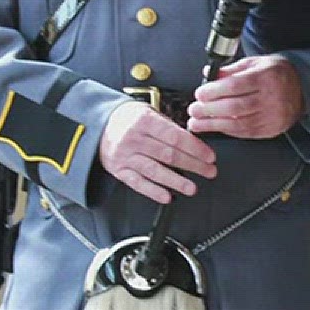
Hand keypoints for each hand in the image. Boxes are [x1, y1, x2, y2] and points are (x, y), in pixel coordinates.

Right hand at [99, 100, 216, 203]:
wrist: (100, 125)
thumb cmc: (129, 119)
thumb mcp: (148, 112)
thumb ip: (169, 126)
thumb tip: (194, 141)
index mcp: (144, 121)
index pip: (175, 137)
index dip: (195, 148)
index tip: (209, 156)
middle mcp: (134, 139)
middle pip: (168, 155)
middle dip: (193, 165)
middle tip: (209, 171)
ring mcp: (125, 156)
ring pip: (154, 171)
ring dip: (176, 181)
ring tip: (192, 188)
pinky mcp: (119, 170)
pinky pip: (138, 183)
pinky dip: (153, 191)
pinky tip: (167, 197)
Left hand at [188, 55, 304, 138]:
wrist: (302, 88)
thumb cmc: (276, 73)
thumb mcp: (255, 63)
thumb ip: (232, 70)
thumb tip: (209, 75)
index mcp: (266, 77)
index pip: (235, 86)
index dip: (214, 91)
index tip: (199, 94)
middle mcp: (271, 98)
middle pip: (234, 107)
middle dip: (209, 110)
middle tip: (193, 110)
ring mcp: (273, 116)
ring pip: (238, 123)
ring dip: (213, 125)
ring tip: (197, 123)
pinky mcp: (272, 129)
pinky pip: (246, 133)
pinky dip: (227, 130)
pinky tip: (215, 127)